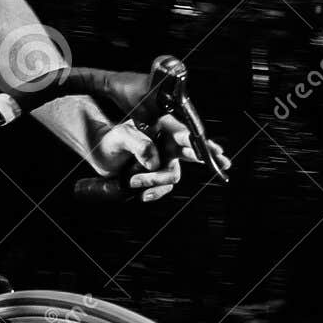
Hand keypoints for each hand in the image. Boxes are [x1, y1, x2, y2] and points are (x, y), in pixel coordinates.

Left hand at [92, 116, 231, 202]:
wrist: (100, 157)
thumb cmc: (111, 140)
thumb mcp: (121, 137)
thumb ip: (139, 144)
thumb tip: (155, 161)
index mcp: (162, 128)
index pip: (185, 135)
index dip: (201, 143)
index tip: (214, 151)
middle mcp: (168, 144)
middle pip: (193, 152)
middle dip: (207, 158)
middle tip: (221, 162)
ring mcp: (165, 161)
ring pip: (172, 175)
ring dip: (154, 181)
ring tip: (133, 180)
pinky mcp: (157, 177)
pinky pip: (164, 188)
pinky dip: (153, 192)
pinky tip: (142, 194)